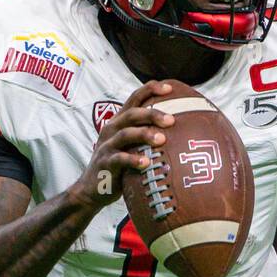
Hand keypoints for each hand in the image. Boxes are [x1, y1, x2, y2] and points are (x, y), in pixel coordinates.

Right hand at [70, 80, 177, 209]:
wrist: (93, 188)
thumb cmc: (121, 165)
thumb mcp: (132, 145)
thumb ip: (149, 135)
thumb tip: (183, 130)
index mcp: (120, 121)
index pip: (134, 99)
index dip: (150, 89)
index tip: (170, 88)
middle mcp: (112, 129)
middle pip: (132, 114)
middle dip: (152, 114)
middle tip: (172, 120)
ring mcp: (107, 145)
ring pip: (126, 134)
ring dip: (145, 134)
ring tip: (162, 140)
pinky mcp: (105, 163)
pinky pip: (119, 159)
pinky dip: (133, 159)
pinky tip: (146, 162)